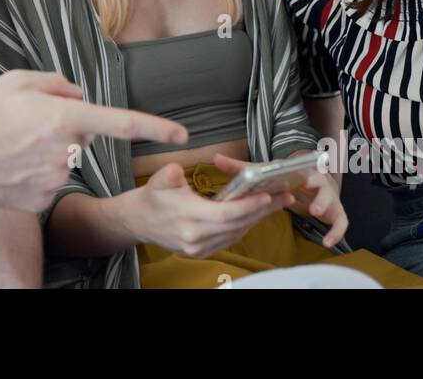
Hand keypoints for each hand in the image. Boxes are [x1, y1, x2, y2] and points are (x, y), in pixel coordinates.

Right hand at [0, 70, 187, 212]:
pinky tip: (9, 167)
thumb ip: (56, 82)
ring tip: (11, 146)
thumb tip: (79, 95)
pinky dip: (34, 174)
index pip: (121, 122)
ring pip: (66, 160)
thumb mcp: (15, 81)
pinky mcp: (42, 200)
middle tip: (27, 124)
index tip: (181, 134)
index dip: (155, 127)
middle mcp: (65, 150)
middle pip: (83, 137)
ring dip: (48, 152)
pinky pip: (49, 182)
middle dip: (67, 129)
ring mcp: (55, 179)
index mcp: (63, 117)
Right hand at [121, 156, 293, 257]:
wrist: (138, 221)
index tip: (266, 196)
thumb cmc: (152, 197)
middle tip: (284, 197)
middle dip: (262, 210)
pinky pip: (229, 239)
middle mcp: (196, 237)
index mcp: (188, 218)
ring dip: (257, 218)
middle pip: (237, 224)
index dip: (248, 206)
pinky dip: (244, 226)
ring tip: (276, 204)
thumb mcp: (158, 180)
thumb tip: (176, 171)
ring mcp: (199, 248)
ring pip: (236, 233)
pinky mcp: (201, 252)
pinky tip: (255, 215)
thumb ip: (169, 175)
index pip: (225, 214)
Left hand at [214, 152, 348, 249]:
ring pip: (333, 203)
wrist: (309, 185)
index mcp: (303, 170)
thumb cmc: (284, 178)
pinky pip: (340, 222)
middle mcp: (318, 182)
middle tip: (311, 203)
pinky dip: (336, 232)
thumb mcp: (263, 173)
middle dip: (319, 194)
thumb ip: (241, 168)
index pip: (308, 170)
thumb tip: (216, 158)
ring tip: (315, 213)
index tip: (303, 181)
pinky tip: (326, 243)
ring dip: (326, 208)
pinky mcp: (334, 213)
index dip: (307, 176)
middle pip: (323, 186)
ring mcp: (328, 197)